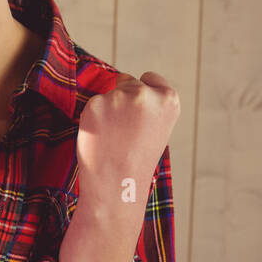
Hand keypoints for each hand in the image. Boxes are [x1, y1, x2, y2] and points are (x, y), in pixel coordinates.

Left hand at [75, 70, 180, 209]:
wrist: (118, 183)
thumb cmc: (138, 158)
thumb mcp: (158, 127)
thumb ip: (149, 104)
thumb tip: (124, 81)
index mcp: (168, 99)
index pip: (150, 78)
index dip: (143, 92)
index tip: (140, 111)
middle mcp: (145, 94)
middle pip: (128, 82)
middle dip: (124, 100)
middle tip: (125, 131)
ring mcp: (119, 98)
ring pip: (109, 93)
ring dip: (108, 109)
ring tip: (114, 136)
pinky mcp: (95, 104)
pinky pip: (93, 104)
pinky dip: (93, 117)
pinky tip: (101, 135)